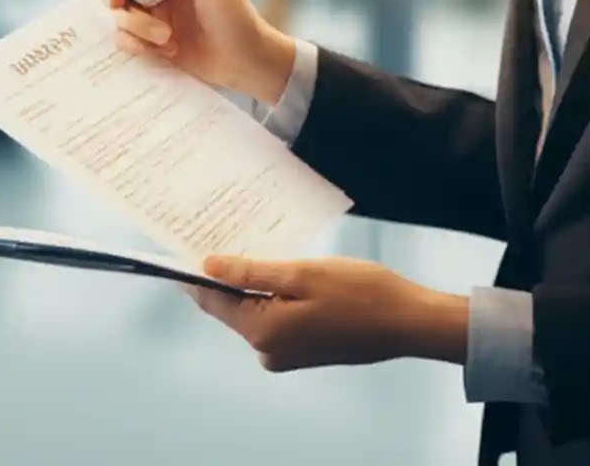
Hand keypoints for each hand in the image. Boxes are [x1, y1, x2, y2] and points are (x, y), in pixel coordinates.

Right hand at [76, 0, 296, 104]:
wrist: (243, 62)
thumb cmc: (235, 14)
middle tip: (118, 1)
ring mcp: (151, 15)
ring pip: (117, 14)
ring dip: (136, 26)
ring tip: (166, 37)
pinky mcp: (149, 42)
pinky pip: (124, 40)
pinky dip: (137, 45)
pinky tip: (162, 50)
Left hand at [186, 256, 468, 371]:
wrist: (410, 322)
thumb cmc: (360, 293)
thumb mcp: (300, 273)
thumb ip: (250, 271)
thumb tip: (207, 266)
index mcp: (263, 332)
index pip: (211, 301)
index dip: (193, 274)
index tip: (179, 247)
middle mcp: (268, 351)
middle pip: (230, 307)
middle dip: (224, 274)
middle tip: (218, 234)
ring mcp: (285, 355)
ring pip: (253, 310)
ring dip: (251, 282)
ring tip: (251, 245)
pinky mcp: (302, 351)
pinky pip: (274, 318)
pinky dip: (272, 296)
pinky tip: (280, 271)